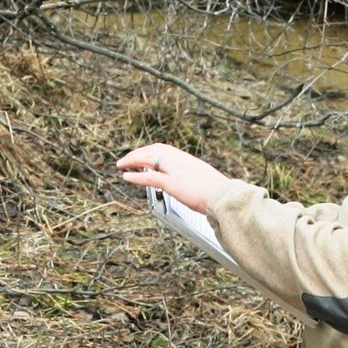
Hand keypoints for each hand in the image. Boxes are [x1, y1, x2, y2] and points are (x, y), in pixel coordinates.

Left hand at [116, 143, 230, 212]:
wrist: (226, 197)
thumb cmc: (220, 194)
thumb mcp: (207, 182)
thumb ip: (196, 180)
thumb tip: (194, 186)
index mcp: (189, 160)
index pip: (165, 149)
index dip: (150, 150)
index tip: (142, 153)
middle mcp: (181, 161)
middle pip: (154, 150)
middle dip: (138, 152)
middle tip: (126, 159)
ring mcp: (176, 171)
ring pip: (149, 159)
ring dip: (132, 160)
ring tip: (121, 165)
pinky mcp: (173, 183)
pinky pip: (149, 177)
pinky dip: (136, 176)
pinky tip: (126, 177)